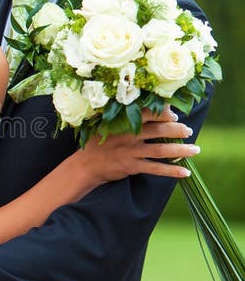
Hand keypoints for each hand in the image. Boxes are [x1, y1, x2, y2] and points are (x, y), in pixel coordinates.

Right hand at [81, 107, 198, 183]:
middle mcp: (128, 136)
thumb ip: (124, 117)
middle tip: (189, 130)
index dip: (163, 113)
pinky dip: (171, 171)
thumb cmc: (99, 142)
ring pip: (160, 150)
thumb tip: (147, 109)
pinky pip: (155, 169)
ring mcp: (130, 152)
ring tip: (195, 150)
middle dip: (176, 129)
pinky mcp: (131, 167)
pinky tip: (185, 172)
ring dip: (180, 150)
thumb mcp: (106, 125)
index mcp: (123, 122)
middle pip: (158, 130)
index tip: (174, 114)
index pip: (147, 113)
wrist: (85, 165)